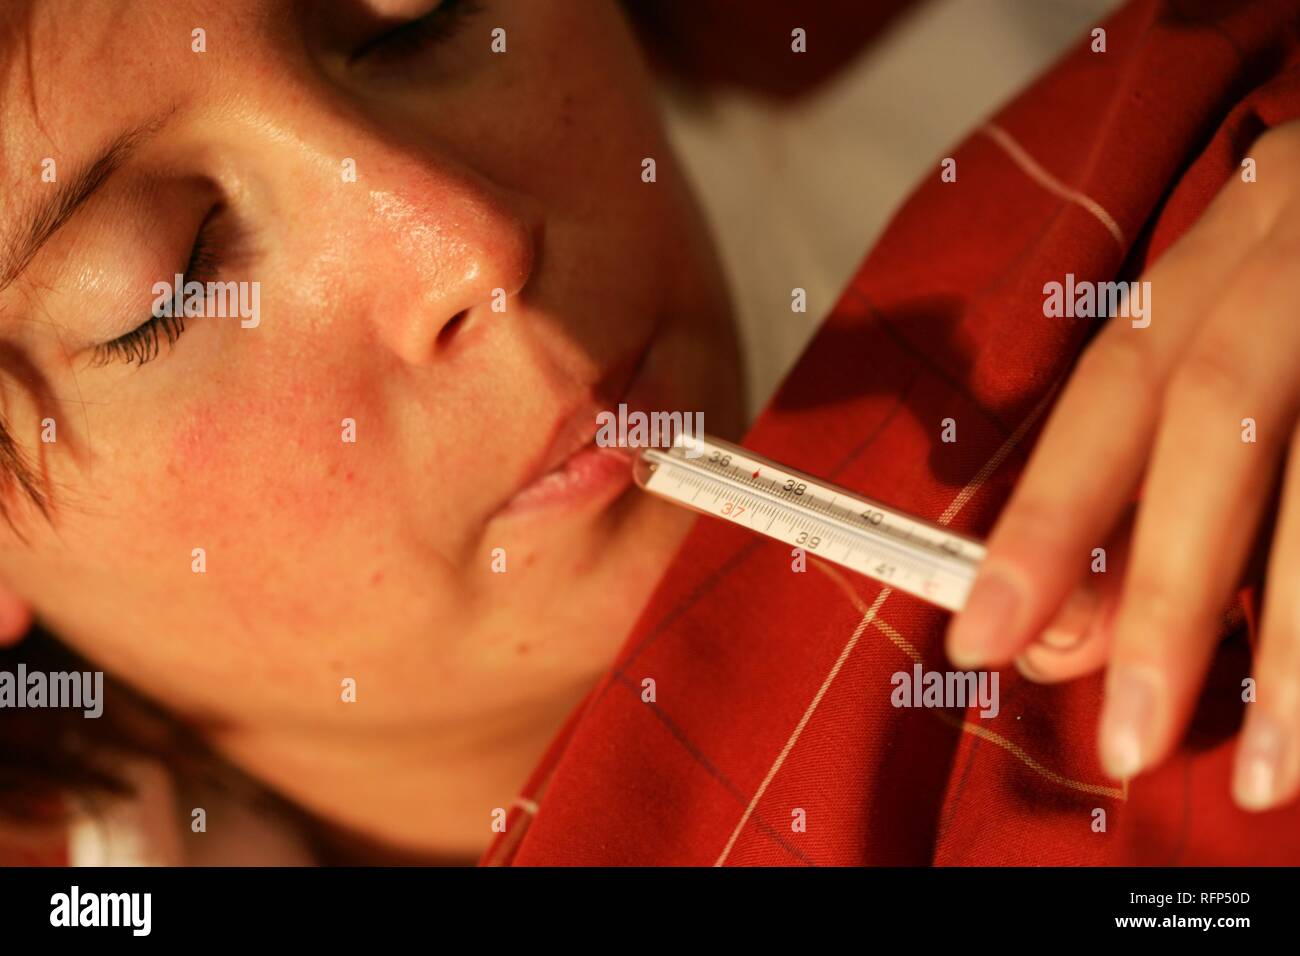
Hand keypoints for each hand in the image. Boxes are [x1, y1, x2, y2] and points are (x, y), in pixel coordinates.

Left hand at [945, 120, 1299, 811]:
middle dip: (1170, 591)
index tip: (984, 639)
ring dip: (1296, 636)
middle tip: (1131, 741)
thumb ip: (1151, 495)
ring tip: (1272, 764)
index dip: (1044, 518)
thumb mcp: (1240, 366)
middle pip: (1217, 412)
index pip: (1112, 389)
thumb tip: (1064, 637)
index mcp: (1231, 247)